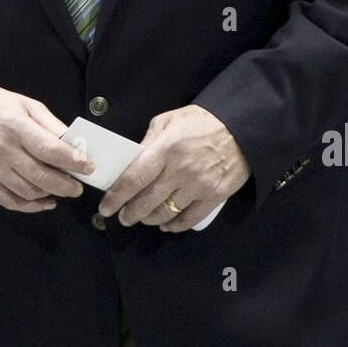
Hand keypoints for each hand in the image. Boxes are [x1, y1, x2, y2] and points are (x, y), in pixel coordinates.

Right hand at [0, 78, 91, 212]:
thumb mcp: (24, 103)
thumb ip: (50, 124)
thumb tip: (73, 144)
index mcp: (14, 125)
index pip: (50, 149)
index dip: (73, 162)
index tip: (88, 167)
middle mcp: (1, 148)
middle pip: (40, 176)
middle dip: (66, 185)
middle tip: (78, 186)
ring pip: (27, 191)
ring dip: (50, 194)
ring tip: (63, 190)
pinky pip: (8, 200)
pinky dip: (29, 206)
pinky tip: (43, 201)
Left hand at [99, 104, 249, 231]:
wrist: (241, 127)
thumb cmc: (201, 121)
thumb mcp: (168, 121)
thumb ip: (148, 141)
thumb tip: (132, 161)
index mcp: (166, 149)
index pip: (134, 179)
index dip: (117, 196)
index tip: (106, 207)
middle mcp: (180, 170)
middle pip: (148, 201)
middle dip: (131, 213)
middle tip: (124, 217)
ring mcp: (199, 185)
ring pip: (167, 212)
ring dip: (150, 219)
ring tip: (144, 218)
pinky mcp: (215, 195)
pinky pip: (190, 218)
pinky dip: (176, 225)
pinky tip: (167, 224)